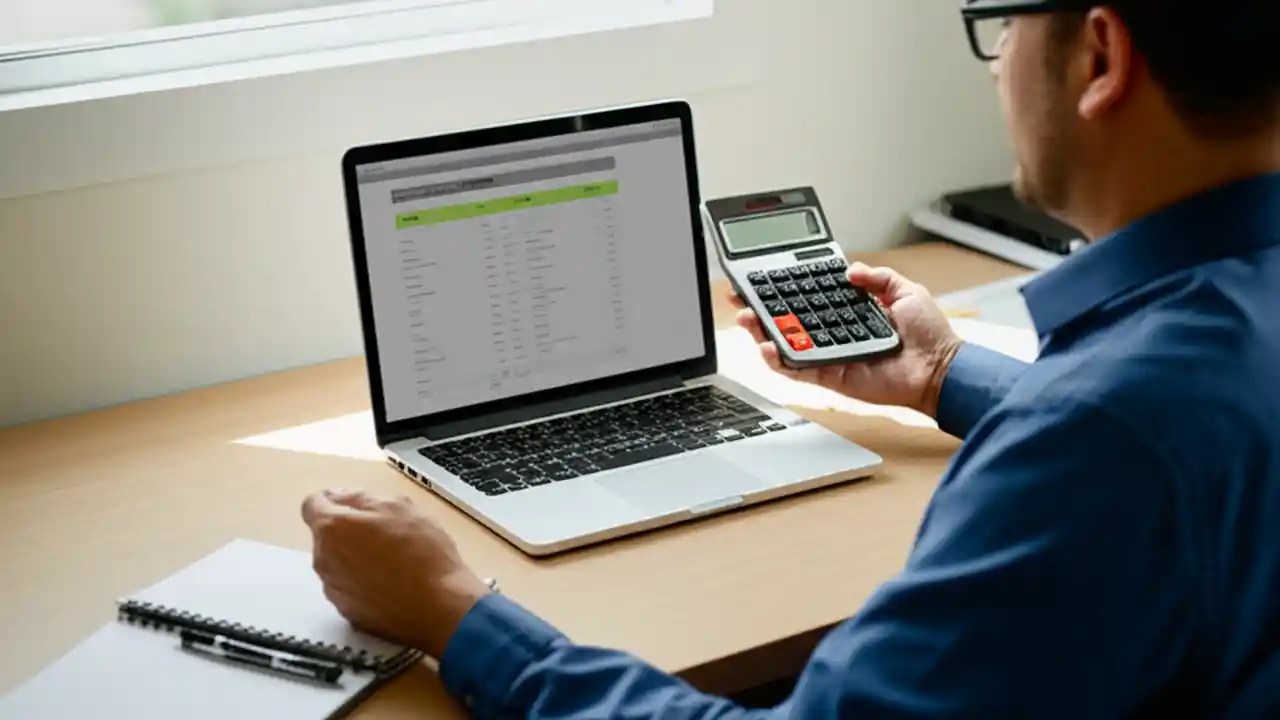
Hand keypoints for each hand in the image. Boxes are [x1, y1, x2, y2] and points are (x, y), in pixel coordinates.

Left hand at [301, 489, 490, 658]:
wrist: (439, 607)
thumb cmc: (421, 551)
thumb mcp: (399, 506)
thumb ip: (360, 496)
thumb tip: (338, 496)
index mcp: (331, 528)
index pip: (312, 504)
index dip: (335, 500)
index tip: (359, 506)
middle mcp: (323, 559)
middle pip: (327, 535)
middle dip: (349, 531)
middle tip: (386, 533)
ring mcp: (333, 589)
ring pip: (338, 562)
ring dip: (355, 557)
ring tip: (393, 562)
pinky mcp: (347, 612)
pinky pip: (349, 588)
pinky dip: (363, 583)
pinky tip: (392, 584)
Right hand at [731, 262, 961, 416]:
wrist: (939, 369)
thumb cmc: (929, 335)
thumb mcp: (906, 291)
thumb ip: (878, 277)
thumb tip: (849, 269)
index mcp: (848, 311)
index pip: (808, 296)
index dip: (785, 288)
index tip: (763, 277)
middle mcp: (834, 332)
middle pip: (788, 320)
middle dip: (761, 308)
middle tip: (741, 297)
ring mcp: (829, 354)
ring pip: (785, 344)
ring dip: (762, 332)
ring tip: (747, 319)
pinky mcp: (830, 376)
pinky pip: (797, 370)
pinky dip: (778, 361)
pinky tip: (767, 347)